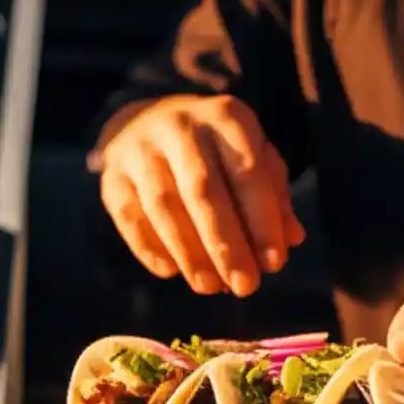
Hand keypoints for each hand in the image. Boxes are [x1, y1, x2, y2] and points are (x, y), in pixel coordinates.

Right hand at [98, 95, 304, 296]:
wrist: (147, 122)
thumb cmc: (215, 150)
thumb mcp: (251, 157)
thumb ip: (273, 195)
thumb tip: (292, 238)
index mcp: (225, 117)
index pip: (247, 171)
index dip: (261, 220)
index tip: (273, 264)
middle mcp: (179, 126)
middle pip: (203, 190)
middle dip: (226, 245)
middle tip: (245, 286)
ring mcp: (140, 149)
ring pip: (164, 206)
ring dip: (190, 253)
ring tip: (211, 286)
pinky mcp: (112, 175)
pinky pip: (130, 217)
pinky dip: (151, 248)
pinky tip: (172, 271)